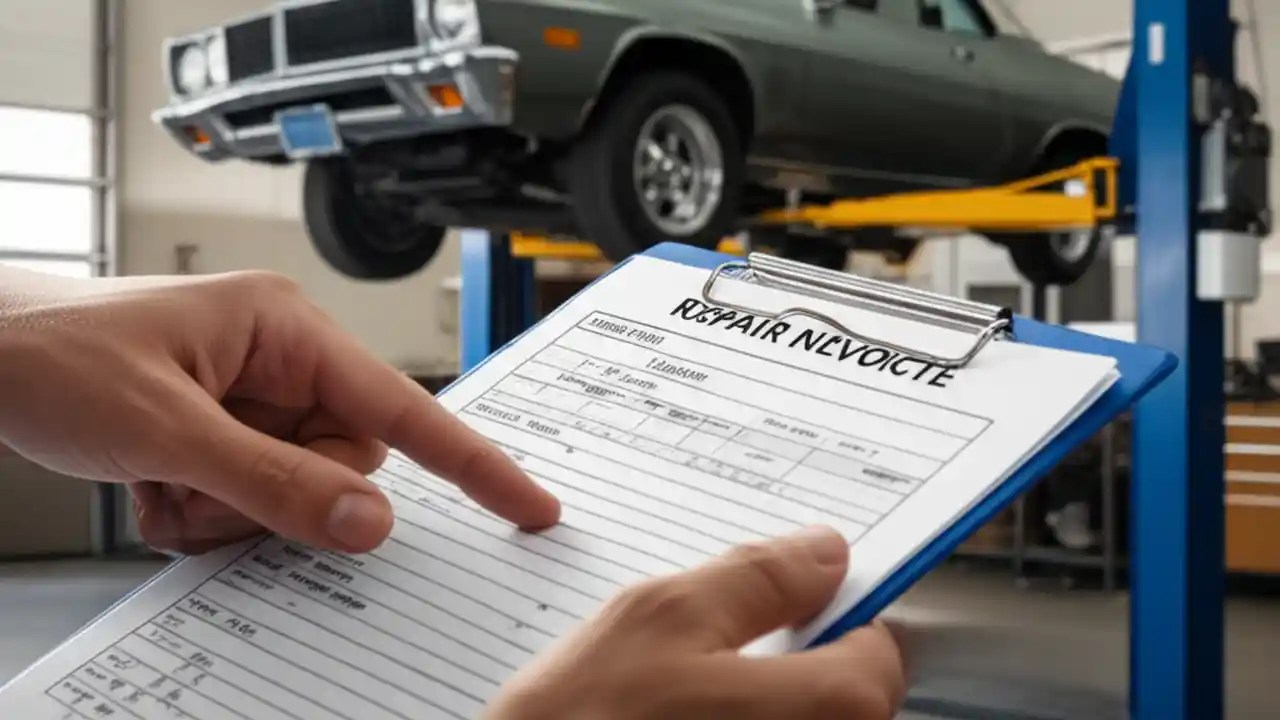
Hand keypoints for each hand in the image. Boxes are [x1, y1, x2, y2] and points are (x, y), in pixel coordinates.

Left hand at [0, 267, 559, 553]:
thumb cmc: (51, 355)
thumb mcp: (166, 429)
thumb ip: (275, 482)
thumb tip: (369, 520)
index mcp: (285, 329)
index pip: (402, 406)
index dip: (473, 463)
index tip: (529, 506)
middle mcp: (278, 361)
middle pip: (347, 463)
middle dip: (282, 497)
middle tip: (205, 488)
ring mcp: (249, 400)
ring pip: (298, 491)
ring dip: (230, 512)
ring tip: (162, 483)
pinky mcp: (222, 433)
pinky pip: (255, 501)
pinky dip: (204, 514)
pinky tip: (153, 485)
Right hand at [486, 527, 905, 719]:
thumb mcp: (665, 614)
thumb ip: (758, 577)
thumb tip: (825, 553)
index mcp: (829, 708)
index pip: (878, 647)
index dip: (829, 616)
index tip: (788, 609)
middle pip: (843, 695)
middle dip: (787, 661)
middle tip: (704, 657)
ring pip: (794, 718)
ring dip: (752, 698)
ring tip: (670, 701)